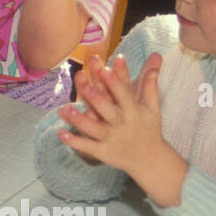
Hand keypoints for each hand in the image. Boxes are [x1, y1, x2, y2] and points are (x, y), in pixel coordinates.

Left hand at [57, 52, 187, 203]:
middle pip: (108, 110)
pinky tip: (60, 133)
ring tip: (64, 109)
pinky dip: (75, 141)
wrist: (150, 161)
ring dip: (80, 120)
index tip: (106, 67)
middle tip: (85, 87)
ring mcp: (112, 139)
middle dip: (97, 99)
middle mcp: (122, 124)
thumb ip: (150, 80)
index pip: (124, 94)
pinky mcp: (103, 152)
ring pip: (95, 129)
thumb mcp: (152, 106)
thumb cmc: (149, 129)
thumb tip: (155, 54)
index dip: (115, 81)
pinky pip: (87, 147)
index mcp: (134, 111)